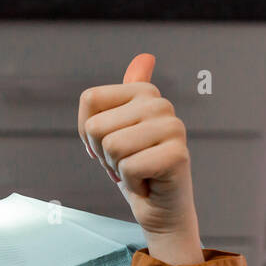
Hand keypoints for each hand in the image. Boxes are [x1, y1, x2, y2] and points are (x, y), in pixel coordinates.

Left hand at [78, 53, 203, 265]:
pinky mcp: (177, 154)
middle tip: (127, 162)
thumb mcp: (116, 129)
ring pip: (111, 147)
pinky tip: (149, 182)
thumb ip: (122, 94)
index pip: (89, 99)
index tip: (110, 146)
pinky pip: (127, 167)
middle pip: (96, 126)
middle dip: (104, 154)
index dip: (89, 132)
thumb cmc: (134, 169)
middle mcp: (161, 103)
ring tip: (139, 171)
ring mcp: (172, 127)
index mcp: (144, 91)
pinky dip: (132, 183)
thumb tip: (146, 56)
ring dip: (117, 169)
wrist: (160, 210)